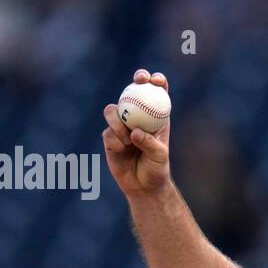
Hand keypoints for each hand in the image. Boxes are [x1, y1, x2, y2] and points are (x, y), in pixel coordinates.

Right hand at [103, 69, 170, 198]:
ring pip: (113, 111)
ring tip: (128, 140)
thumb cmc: (157, 170)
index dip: (156, 81)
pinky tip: (123, 150)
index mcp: (155, 118)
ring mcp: (121, 126)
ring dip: (118, 122)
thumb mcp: (159, 156)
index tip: (155, 80)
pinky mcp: (109, 138)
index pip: (156, 94)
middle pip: (133, 91)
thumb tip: (134, 131)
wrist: (143, 186)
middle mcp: (138, 118)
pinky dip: (115, 141)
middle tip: (138, 82)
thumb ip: (149, 143)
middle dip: (136, 82)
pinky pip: (107, 132)